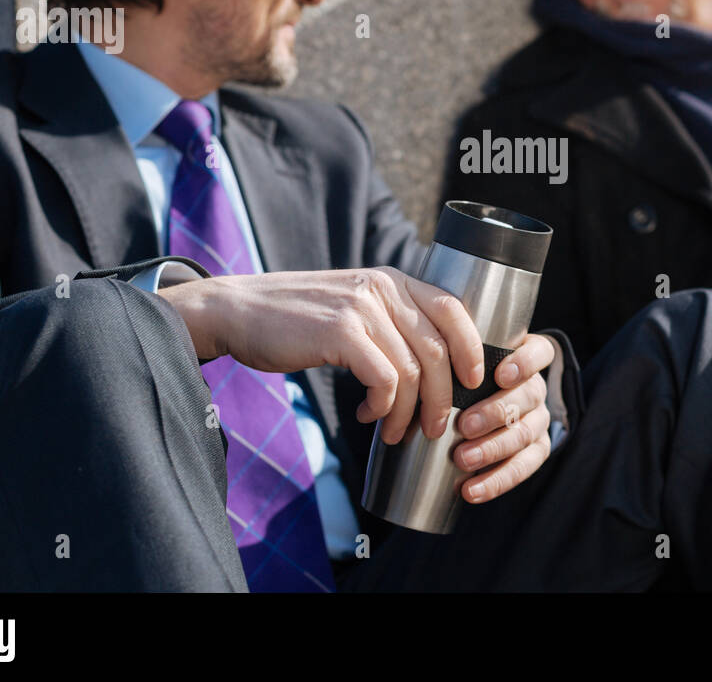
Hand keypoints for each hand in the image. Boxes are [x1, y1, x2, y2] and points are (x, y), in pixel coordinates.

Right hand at [158, 267, 483, 444]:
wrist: (237, 310)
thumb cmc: (296, 318)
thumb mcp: (353, 305)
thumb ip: (390, 323)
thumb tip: (430, 372)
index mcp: (392, 280)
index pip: (454, 308)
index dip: (472, 347)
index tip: (474, 382)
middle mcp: (382, 288)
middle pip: (438, 348)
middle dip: (442, 397)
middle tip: (433, 428)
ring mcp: (361, 308)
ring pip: (412, 370)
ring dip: (408, 412)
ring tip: (393, 431)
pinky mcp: (339, 332)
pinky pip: (384, 379)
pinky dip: (383, 406)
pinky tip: (369, 415)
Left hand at [451, 333, 555, 503]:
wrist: (480, 409)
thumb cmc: (465, 378)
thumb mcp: (461, 363)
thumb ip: (450, 364)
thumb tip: (417, 375)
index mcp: (526, 359)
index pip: (539, 354)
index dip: (524, 364)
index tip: (500, 376)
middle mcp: (536, 389)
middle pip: (528, 397)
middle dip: (495, 413)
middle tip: (464, 426)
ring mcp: (538, 421)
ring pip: (525, 433)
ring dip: (492, 449)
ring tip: (462, 460)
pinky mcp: (536, 450)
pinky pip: (524, 467)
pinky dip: (496, 481)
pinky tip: (471, 490)